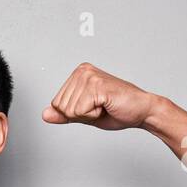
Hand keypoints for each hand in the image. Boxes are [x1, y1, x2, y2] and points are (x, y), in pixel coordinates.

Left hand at [41, 62, 159, 130]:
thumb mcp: (84, 115)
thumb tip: (44, 114)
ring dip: (88, 115)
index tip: (93, 107)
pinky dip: (94, 115)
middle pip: (61, 107)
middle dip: (80, 115)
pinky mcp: (97, 85)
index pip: (56, 104)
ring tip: (104, 106)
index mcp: (77, 74)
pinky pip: (80, 112)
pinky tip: (107, 105)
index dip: (74, 114)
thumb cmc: (116, 111)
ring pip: (70, 110)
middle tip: (100, 107)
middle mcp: (82, 71)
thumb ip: (64, 114)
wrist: (142, 111)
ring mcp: (89, 76)